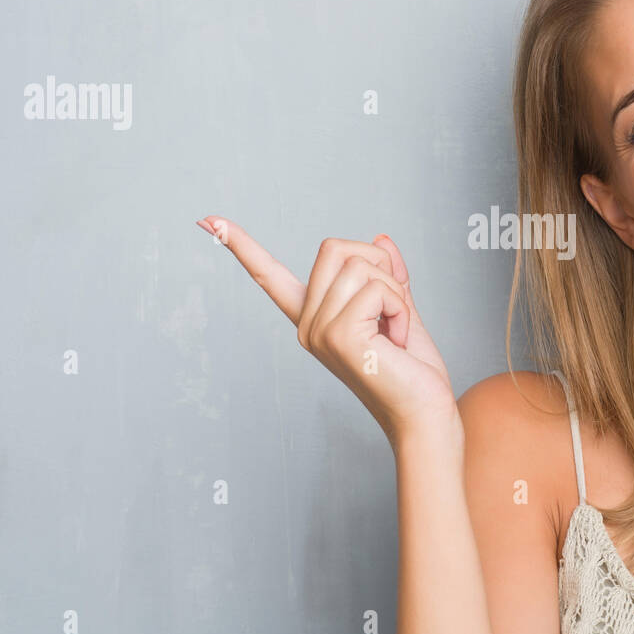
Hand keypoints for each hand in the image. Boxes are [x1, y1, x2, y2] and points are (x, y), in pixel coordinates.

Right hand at [196, 216, 456, 444]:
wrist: (426, 414)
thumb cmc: (414, 372)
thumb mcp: (401, 311)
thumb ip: (388, 277)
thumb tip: (382, 237)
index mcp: (314, 318)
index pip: (269, 276)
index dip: (239, 244)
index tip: (207, 219)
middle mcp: (307, 325)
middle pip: (334, 247)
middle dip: (378, 264)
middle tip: (393, 308)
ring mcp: (317, 331)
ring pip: (360, 264)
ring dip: (394, 290)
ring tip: (396, 330)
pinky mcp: (337, 336)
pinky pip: (376, 287)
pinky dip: (400, 307)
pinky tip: (398, 340)